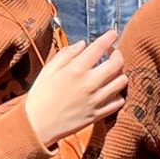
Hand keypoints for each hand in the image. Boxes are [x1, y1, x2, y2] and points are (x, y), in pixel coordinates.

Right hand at [25, 30, 127, 146]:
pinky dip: (118, 93)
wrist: (38, 125)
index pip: (99, 48)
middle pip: (117, 64)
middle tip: (113, 53)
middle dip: (118, 54)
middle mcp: (90, 83)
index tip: (113, 33)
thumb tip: (83, 44)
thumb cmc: (41, 94)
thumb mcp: (49, 69)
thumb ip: (66, 54)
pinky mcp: (99, 114)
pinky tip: (110, 90)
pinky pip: (119, 101)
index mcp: (76, 69)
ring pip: (122, 82)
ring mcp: (96, 100)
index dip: (109, 37)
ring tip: (112, 72)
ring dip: (120, 74)